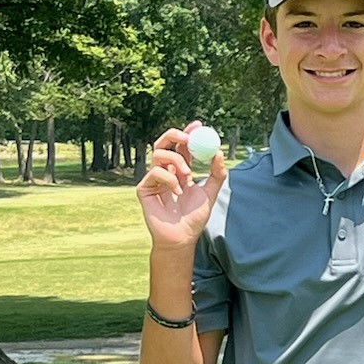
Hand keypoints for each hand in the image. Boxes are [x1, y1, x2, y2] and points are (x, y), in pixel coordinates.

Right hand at [135, 120, 226, 247]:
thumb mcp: (210, 194)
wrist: (182, 238)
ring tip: (188, 176)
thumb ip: (217, 175)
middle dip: (175, 135)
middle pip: (163, 143)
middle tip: (187, 137)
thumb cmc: (194, 218)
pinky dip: (169, 179)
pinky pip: (155, 173)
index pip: (181, 146)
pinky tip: (176, 193)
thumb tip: (219, 153)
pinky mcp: (144, 189)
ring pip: (159, 155)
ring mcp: (153, 179)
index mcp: (180, 170)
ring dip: (176, 161)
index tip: (198, 125)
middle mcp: (165, 171)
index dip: (188, 133)